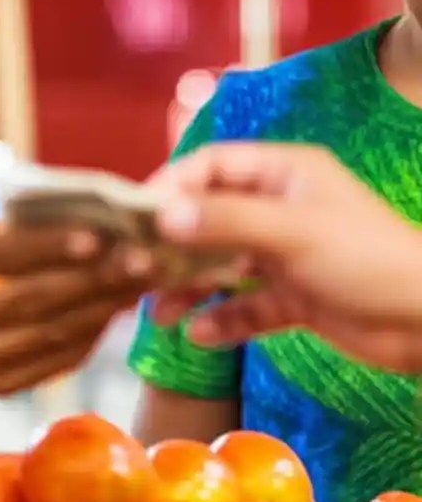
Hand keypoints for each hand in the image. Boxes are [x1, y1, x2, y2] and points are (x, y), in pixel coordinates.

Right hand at [0, 214, 155, 393]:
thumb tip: (65, 223)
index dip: (51, 248)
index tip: (99, 233)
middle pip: (36, 302)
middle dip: (97, 280)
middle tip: (148, 257)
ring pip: (51, 336)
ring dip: (103, 309)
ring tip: (143, 280)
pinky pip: (49, 363)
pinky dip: (85, 337)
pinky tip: (111, 312)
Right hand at [147, 142, 421, 372]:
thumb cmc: (368, 261)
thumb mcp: (292, 233)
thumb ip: (225, 221)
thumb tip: (161, 216)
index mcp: (285, 175)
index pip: (212, 166)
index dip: (170, 186)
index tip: (133, 217)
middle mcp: (280, 210)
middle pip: (208, 219)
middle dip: (171, 247)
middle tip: (137, 272)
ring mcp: (285, 256)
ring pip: (219, 267)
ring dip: (188, 289)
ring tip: (162, 314)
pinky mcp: (293, 298)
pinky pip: (243, 306)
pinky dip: (220, 320)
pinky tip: (201, 335)